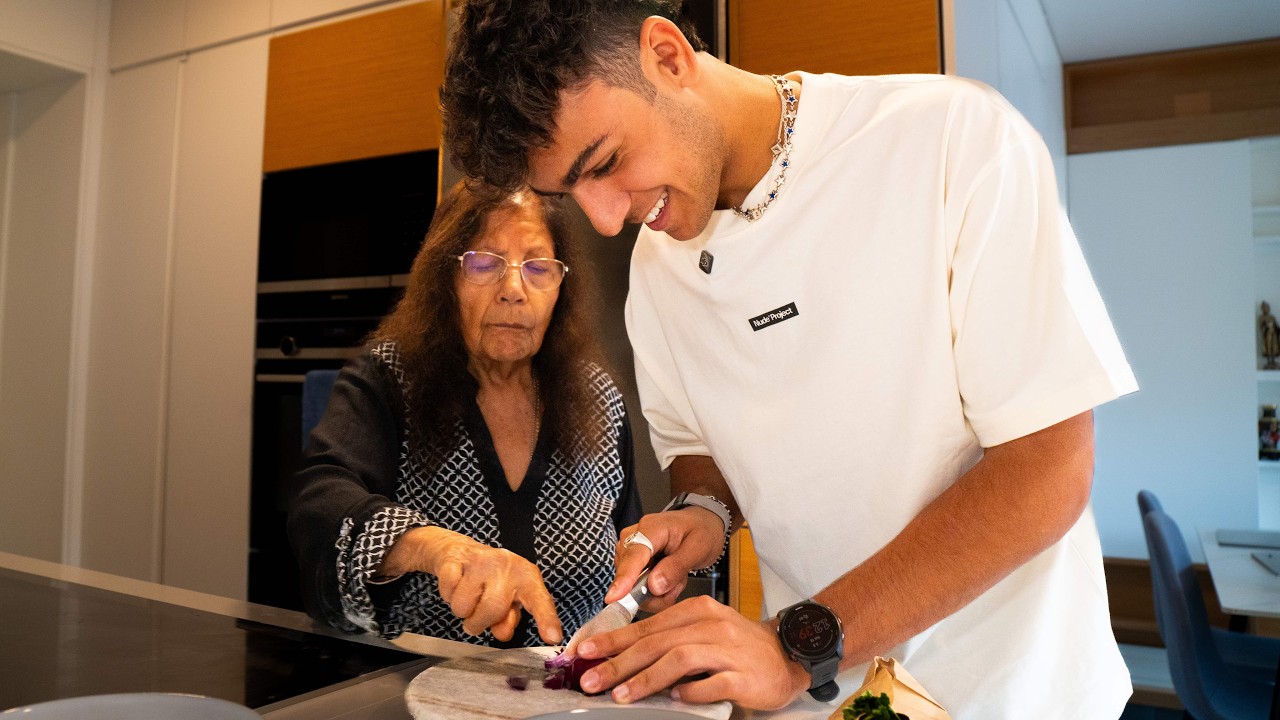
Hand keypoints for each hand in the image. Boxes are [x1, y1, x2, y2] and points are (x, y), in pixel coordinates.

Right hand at [378, 526, 561, 642]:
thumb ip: (508, 621)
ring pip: (464, 606)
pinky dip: (447, 595)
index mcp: (526, 577)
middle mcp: (507, 565)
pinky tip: (456, 583)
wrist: (459, 551)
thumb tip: (503, 632)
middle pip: (492, 609)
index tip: (553, 637)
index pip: (539, 600)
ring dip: (462, 610)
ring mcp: (481, 560)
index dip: (546, 619)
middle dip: (479, 622)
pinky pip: (448, 592)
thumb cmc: (490, 581)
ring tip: (468, 596)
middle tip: (478, 616)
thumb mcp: (507, 600)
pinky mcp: (456, 557)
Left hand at [574, 595, 809, 709]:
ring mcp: (728, 649)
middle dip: (619, 662)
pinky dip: (690, 692)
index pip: (647, 626)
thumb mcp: (702, 629)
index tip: (584, 652)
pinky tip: (675, 700)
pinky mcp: (743, 675)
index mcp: (697, 610)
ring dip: (646, 678)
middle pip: (656, 642)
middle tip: (591, 679)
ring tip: (621, 694)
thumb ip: (668, 635)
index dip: (613, 639)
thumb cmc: (738, 645)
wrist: (787, 655)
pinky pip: (711, 684)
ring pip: (679, 660)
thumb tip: (622, 650)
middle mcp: (711, 625)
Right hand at [608, 506, 724, 610]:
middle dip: (654, 591)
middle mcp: (633, 538)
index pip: (634, 555)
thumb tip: (654, 586)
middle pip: (629, 575)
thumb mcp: (698, 548)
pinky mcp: (630, 565)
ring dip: (657, 593)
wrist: (701, 524)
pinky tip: (670, 580)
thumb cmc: (700, 531)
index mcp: (651, 528)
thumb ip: (676, 567)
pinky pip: (637, 589)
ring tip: (677, 579)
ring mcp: (629, 552)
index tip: (615, 597)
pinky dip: (656, 593)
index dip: (624, 578)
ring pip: (632, 586)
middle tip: (678, 584)